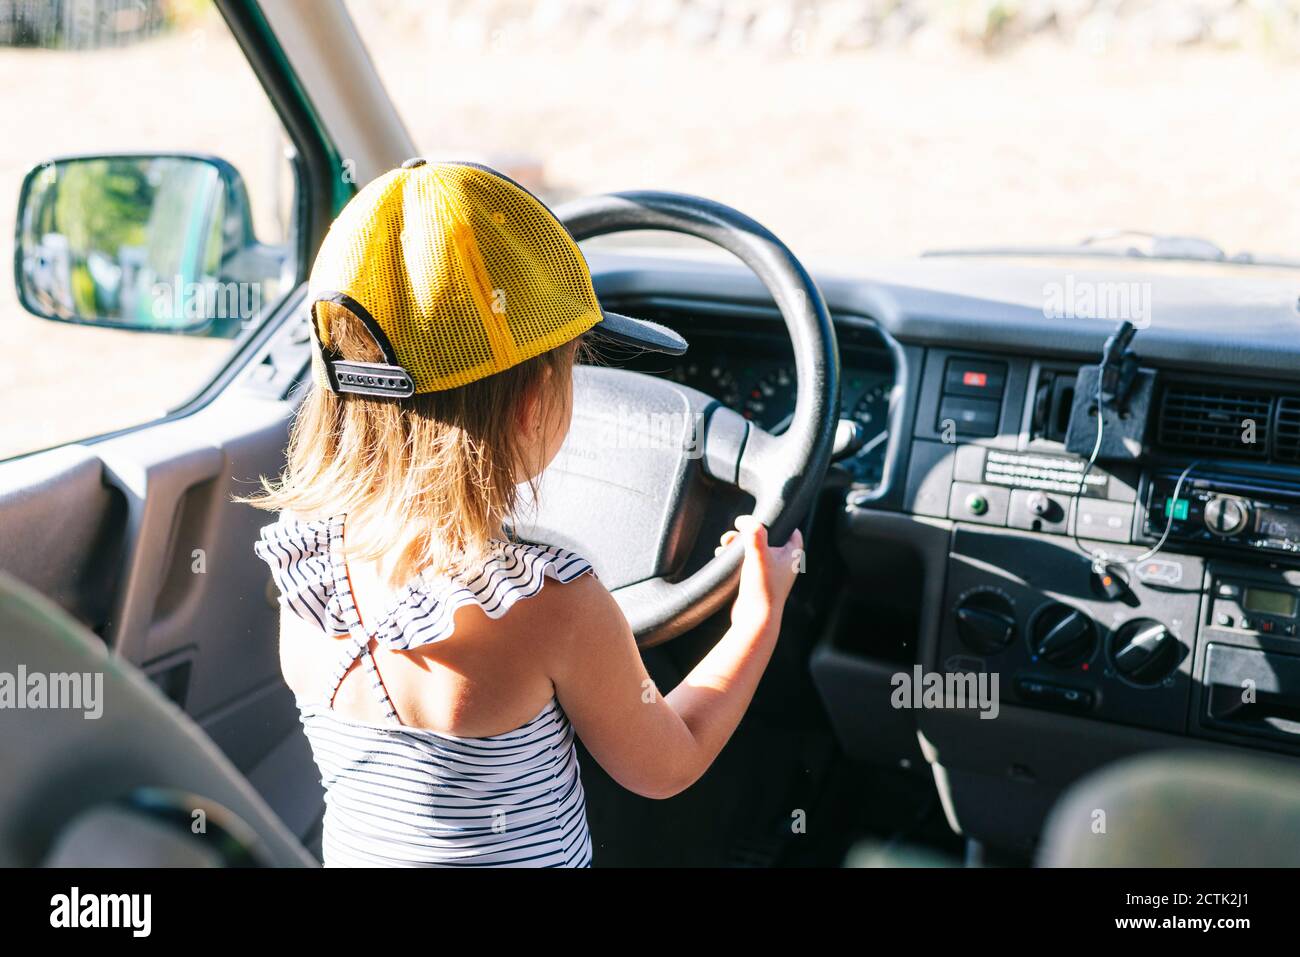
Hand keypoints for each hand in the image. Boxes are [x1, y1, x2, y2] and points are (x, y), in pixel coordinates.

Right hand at [715, 515, 803, 633]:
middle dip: (750, 532)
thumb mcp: (758, 557)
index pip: (792, 531)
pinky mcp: (757, 584)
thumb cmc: (761, 589)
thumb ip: (755, 536)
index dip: (780, 521)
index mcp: (792, 557)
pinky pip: (747, 564)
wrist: (754, 620)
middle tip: (735, 530)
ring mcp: (771, 575)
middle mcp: (784, 565)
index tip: (765, 515)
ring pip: (755, 551)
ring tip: (724, 543)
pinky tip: (721, 556)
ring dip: (739, 545)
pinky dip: (736, 558)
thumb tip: (747, 520)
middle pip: (769, 538)